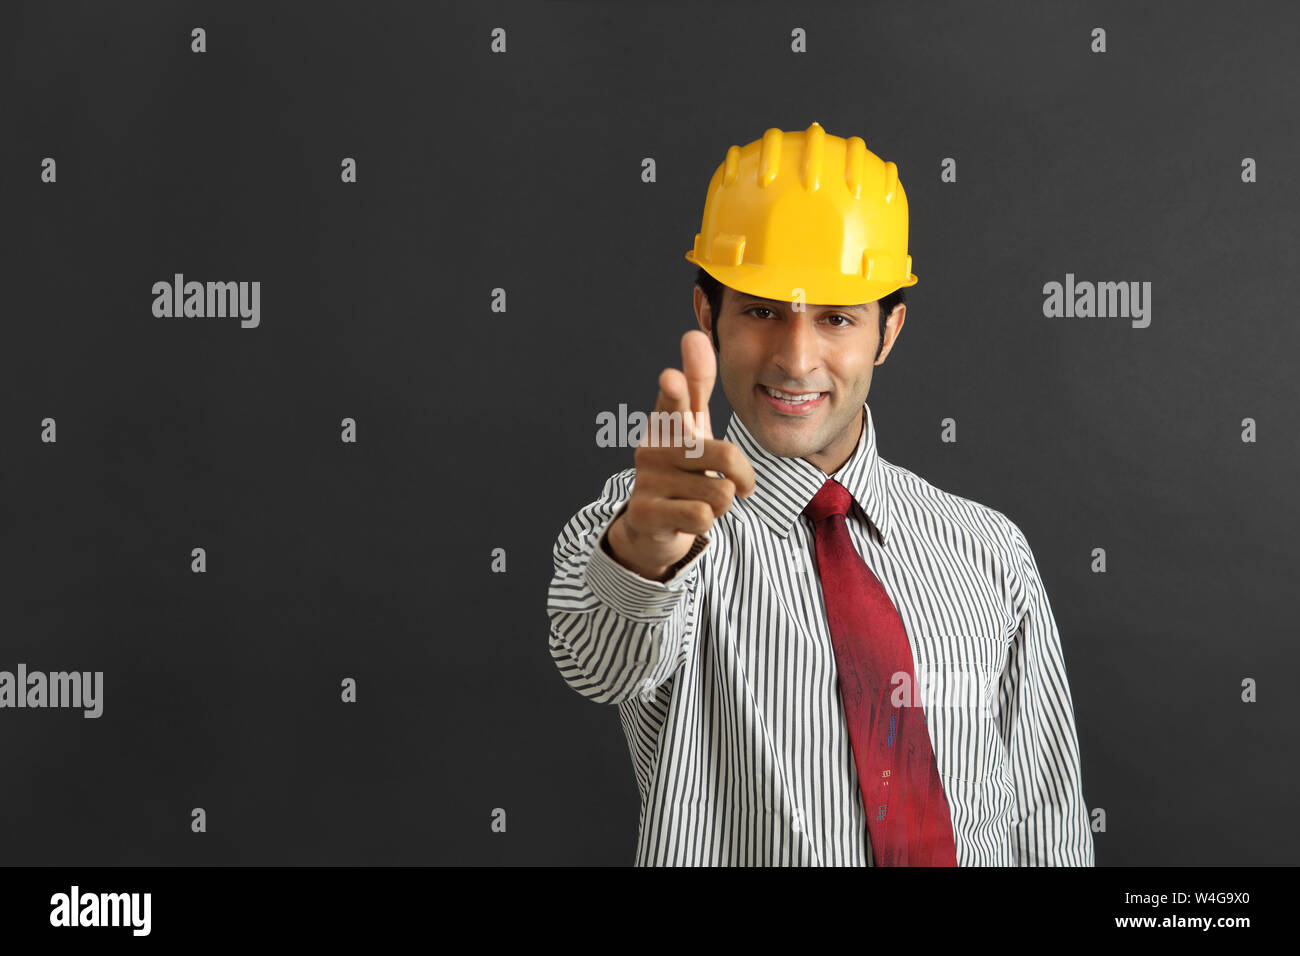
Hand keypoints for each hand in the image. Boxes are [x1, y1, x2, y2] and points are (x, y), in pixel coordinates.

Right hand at [605, 330, 755, 579]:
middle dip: (742, 477)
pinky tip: (688, 519)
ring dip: (722, 504)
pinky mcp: (646, 512)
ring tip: (702, 500)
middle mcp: (652, 447)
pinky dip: (707, 522)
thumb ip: (696, 385)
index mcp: (667, 423)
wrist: (651, 525)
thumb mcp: (691, 427)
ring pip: (719, 492)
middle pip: (725, 456)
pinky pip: (703, 516)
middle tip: (737, 485)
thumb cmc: (680, 468)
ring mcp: (646, 480)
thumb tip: (694, 334)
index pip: (674, 402)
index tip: (672, 378)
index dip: (675, 390)